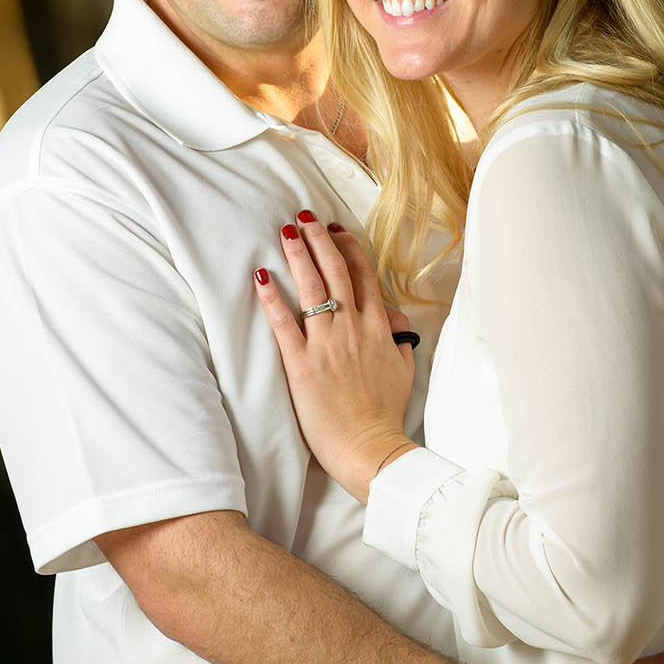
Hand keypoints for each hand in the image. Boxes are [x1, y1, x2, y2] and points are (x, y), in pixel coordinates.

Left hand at [253, 212, 416, 499]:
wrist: (371, 447)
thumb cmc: (385, 414)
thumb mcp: (403, 371)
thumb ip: (398, 341)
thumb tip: (394, 321)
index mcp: (377, 329)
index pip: (363, 276)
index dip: (348, 248)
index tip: (336, 231)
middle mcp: (352, 328)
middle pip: (336, 271)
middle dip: (319, 240)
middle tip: (304, 217)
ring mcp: (326, 344)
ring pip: (312, 287)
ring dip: (298, 255)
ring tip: (286, 230)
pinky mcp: (302, 364)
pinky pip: (284, 323)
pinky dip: (271, 297)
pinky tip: (260, 275)